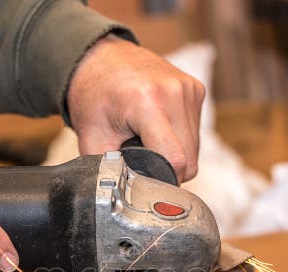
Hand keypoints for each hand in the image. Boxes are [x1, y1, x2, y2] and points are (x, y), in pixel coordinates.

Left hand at [67, 35, 204, 181]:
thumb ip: (111, 171)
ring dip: (175, 154)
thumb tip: (126, 196)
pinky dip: (179, 138)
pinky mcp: (196, 89)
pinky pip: (196, 131)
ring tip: (148, 141)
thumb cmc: (93, 97)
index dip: (163, 181)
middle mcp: (174, 93)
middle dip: (168, 170)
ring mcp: (189, 89)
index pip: (175, 160)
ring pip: (196, 149)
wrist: (99, 59)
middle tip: (142, 162)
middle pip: (190, 159)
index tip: (148, 185)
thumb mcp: (92, 140)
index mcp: (147, 103)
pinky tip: (158, 128)